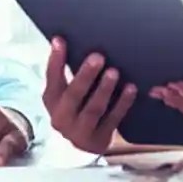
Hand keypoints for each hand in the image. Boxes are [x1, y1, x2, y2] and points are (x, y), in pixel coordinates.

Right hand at [43, 37, 136, 153]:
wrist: (85, 142)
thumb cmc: (77, 105)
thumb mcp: (66, 91)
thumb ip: (67, 70)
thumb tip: (65, 39)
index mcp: (52, 100)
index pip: (52, 78)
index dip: (56, 60)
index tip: (60, 40)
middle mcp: (61, 118)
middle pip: (73, 95)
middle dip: (85, 75)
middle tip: (98, 57)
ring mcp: (79, 132)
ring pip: (93, 109)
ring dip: (104, 90)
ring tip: (114, 72)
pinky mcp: (99, 140)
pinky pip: (113, 120)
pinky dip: (122, 104)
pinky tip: (130, 89)